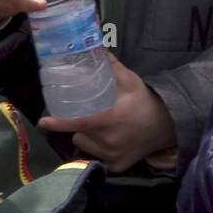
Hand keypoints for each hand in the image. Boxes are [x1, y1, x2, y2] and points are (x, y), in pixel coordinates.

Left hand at [39, 55, 176, 173]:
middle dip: (81, 124)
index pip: (78, 122)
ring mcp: (113, 156)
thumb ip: (110, 66)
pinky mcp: (117, 167)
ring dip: (87, 137)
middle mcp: (109, 141)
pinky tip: (111, 141)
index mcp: (110, 119)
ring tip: (102, 128)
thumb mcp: (130, 81)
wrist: (169, 126)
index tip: (44, 122)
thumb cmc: (145, 101)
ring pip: (85, 146)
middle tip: (95, 115)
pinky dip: (98, 149)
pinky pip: (96, 158)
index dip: (59, 123)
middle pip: (79, 133)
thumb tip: (94, 45)